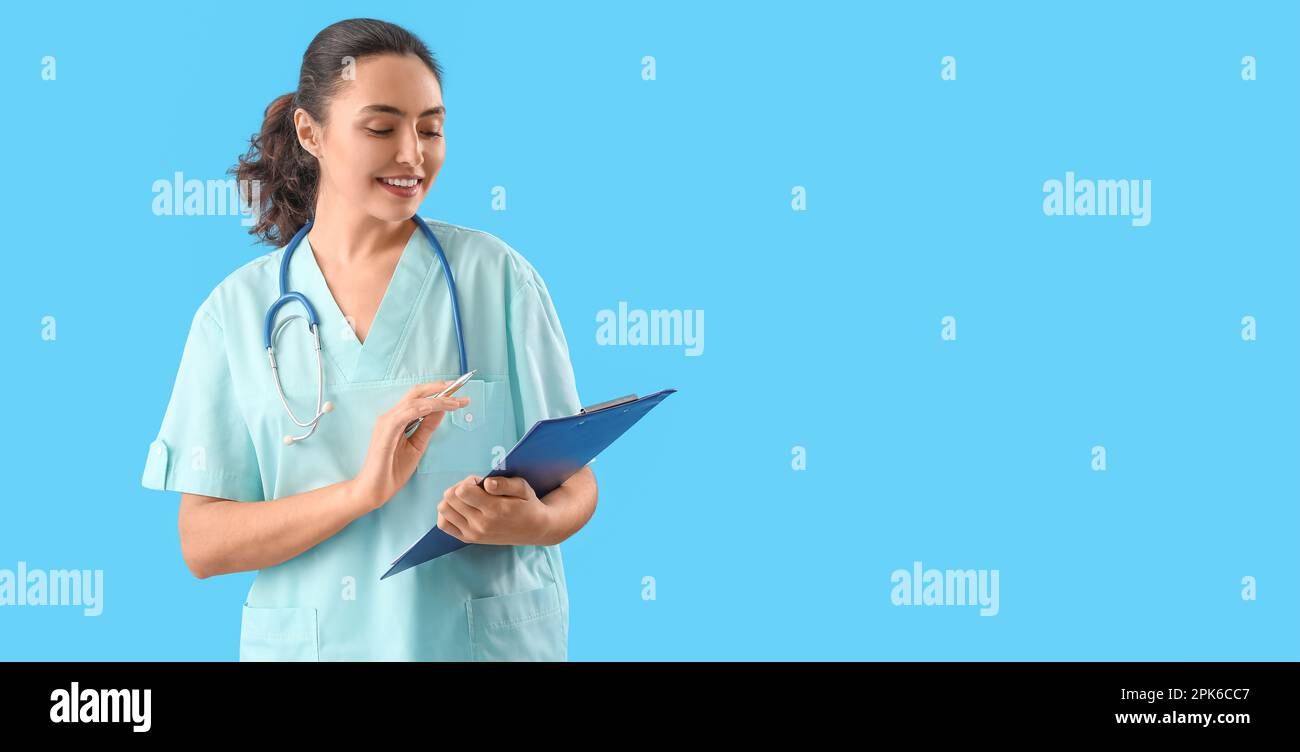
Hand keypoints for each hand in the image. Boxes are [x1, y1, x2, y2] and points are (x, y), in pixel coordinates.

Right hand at [352, 382, 469, 511]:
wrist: (374, 489)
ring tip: (456, 402)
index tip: (460, 396)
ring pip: (414, 401)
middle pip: (416, 393)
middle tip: (460, 389)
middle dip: (440, 388)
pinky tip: (438, 408)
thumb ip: (427, 427)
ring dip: (437, 399)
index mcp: (397, 419)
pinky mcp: (385, 431)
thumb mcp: (417, 446)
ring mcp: (386, 422)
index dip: (439, 394)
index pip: (419, 399)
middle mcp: (390, 416)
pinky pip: (406, 414)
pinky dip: (423, 408)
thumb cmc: (392, 470)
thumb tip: (442, 411)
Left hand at [437, 474, 553, 544]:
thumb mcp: (523, 488)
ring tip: (468, 499)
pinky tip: (461, 508)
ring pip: (444, 509)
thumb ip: (504, 484)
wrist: (534, 529)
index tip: (480, 482)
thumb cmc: (527, 504)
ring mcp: (473, 533)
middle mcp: (481, 524)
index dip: (469, 481)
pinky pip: (444, 524)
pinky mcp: (468, 538)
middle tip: (474, 489)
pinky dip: (447, 513)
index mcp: (494, 509)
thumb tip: (487, 483)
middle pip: (450, 498)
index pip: (462, 491)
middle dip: (460, 487)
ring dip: (452, 499)